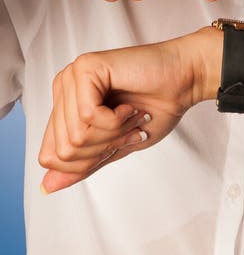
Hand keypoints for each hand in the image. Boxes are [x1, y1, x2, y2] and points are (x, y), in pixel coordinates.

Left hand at [38, 28, 220, 193]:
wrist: (186, 80)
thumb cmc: (158, 105)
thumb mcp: (116, 145)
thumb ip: (82, 163)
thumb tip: (46, 186)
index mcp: (65, 105)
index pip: (51, 155)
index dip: (89, 160)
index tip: (120, 141)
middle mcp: (63, 88)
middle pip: (63, 149)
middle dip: (104, 147)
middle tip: (130, 127)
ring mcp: (72, 76)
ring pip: (74, 135)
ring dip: (113, 133)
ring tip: (132, 115)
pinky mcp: (85, 68)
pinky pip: (88, 116)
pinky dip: (116, 120)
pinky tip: (130, 106)